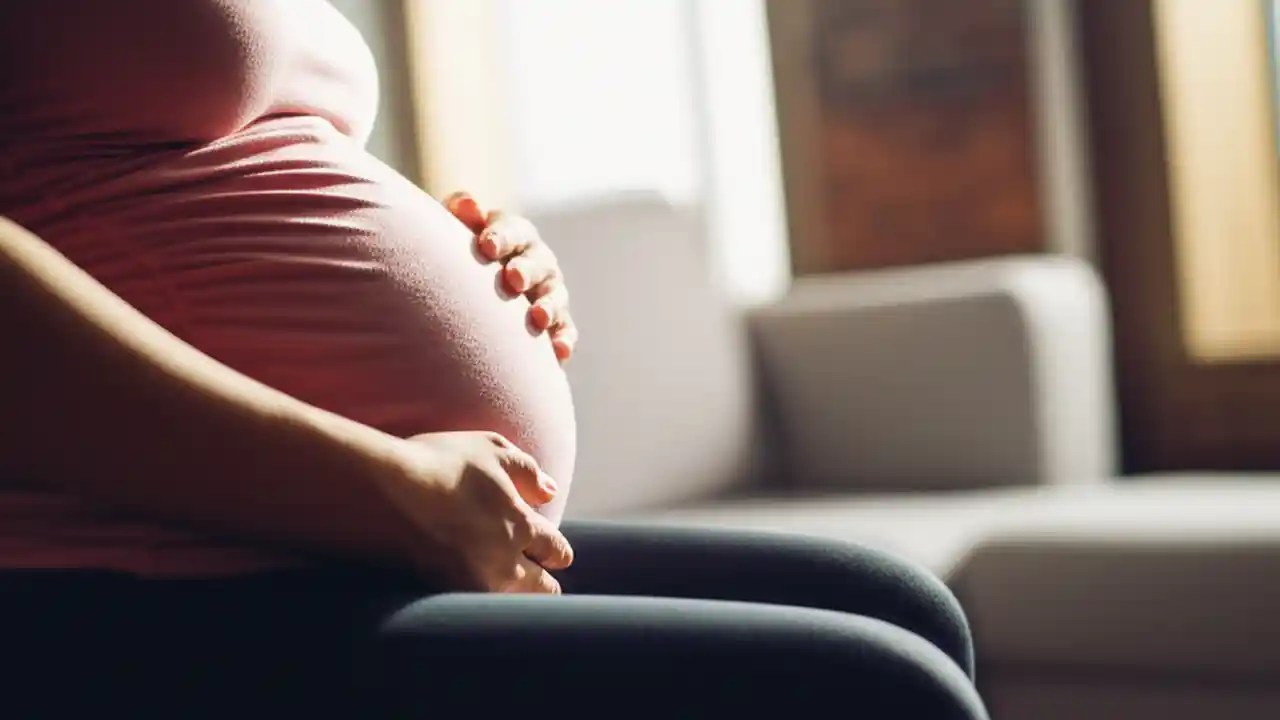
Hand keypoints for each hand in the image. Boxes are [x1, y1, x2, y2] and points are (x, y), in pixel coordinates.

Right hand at [395, 430, 572, 593]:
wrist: (382, 494)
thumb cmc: (437, 463)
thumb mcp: (490, 449)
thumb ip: (526, 470)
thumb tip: (550, 491)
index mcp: (520, 524)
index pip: (556, 549)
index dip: (557, 552)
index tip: (554, 555)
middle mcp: (505, 562)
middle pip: (542, 588)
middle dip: (544, 585)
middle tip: (539, 583)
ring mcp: (473, 585)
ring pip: (511, 605)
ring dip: (513, 599)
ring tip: (505, 594)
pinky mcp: (443, 600)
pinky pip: (473, 614)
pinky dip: (477, 610)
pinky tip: (470, 604)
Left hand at [445, 192, 578, 363]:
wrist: (475, 293)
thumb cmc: (461, 258)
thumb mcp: (455, 234)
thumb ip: (458, 215)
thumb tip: (466, 203)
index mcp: (513, 235)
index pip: (512, 229)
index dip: (501, 235)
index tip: (486, 245)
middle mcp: (536, 260)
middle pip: (537, 261)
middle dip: (527, 269)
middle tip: (513, 278)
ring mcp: (548, 292)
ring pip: (555, 296)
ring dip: (549, 305)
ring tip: (539, 317)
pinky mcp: (556, 323)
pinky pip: (564, 330)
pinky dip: (563, 339)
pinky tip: (558, 351)